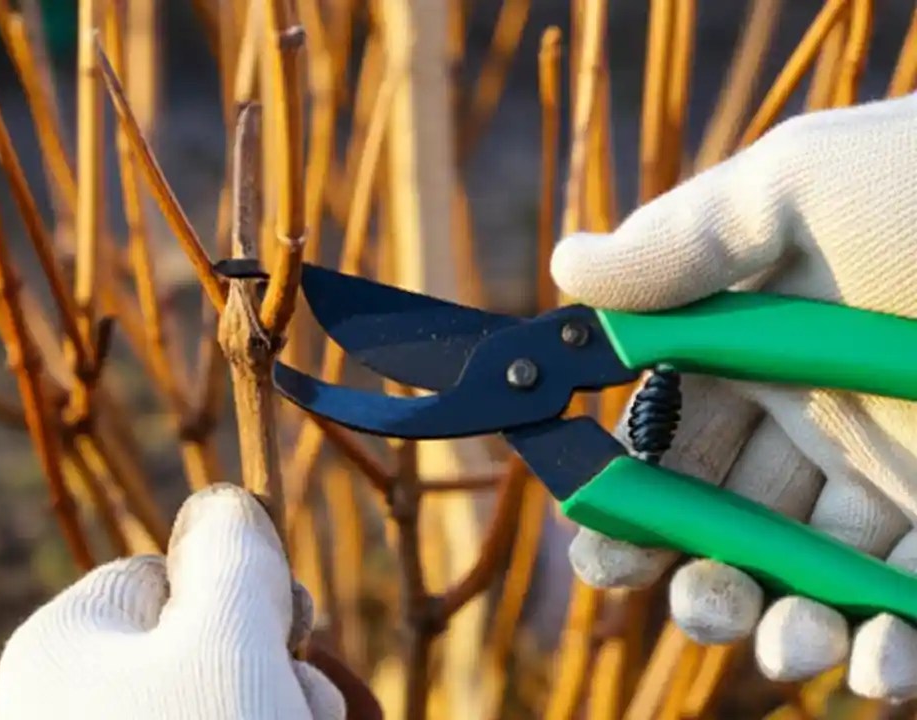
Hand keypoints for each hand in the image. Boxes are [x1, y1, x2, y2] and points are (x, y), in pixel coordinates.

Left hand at [0, 483, 374, 718]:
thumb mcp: (225, 642)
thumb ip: (233, 556)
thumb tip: (223, 504)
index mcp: (64, 642)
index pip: (173, 573)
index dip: (247, 594)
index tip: (294, 633)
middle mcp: (70, 700)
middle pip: (206, 645)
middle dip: (274, 668)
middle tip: (302, 708)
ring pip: (224, 697)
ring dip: (284, 710)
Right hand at [551, 93, 916, 699]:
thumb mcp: (804, 187)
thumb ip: (681, 242)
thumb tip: (567, 266)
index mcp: (760, 346)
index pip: (667, 434)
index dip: (622, 492)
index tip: (598, 540)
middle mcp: (820, 419)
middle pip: (725, 520)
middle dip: (691, 575)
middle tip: (692, 599)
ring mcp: (898, 481)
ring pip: (807, 579)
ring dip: (777, 627)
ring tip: (786, 642)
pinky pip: (908, 611)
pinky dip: (882, 658)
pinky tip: (872, 665)